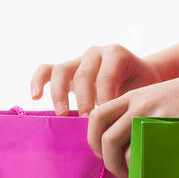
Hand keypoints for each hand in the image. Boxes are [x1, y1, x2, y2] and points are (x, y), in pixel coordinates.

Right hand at [30, 44, 162, 115]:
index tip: (105, 116)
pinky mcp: (65, 69)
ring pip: (61, 70)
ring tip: (63, 113)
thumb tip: (120, 124)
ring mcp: (78, 59)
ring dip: (60, 93)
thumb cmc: (142, 86)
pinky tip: (36, 97)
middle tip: (87, 119)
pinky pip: (46, 70)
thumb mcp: (142, 91)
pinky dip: (38, 81)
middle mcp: (95, 53)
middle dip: (84, 98)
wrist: (139, 76)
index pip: (106, 76)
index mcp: (116, 54)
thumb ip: (130, 101)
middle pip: (83, 74)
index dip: (104, 97)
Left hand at [86, 68, 178, 177]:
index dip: (93, 140)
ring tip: (135, 174)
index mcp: (132, 98)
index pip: (98, 118)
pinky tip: (154, 170)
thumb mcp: (154, 97)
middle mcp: (140, 107)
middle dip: (109, 161)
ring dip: (126, 168)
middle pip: (109, 139)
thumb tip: (117, 147)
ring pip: (128, 152)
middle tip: (118, 171)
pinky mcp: (174, 130)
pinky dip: (148, 167)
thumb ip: (134, 115)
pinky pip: (153, 155)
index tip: (102, 153)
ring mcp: (157, 119)